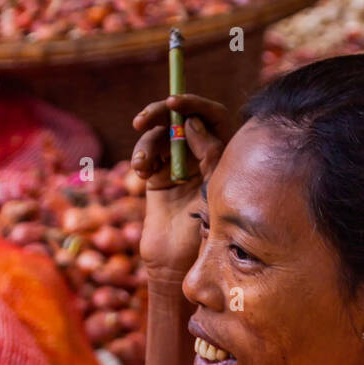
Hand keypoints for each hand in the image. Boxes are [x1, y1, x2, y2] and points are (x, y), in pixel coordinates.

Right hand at [131, 93, 229, 283]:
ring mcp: (178, 164)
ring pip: (161, 133)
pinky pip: (147, 152)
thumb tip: (192, 122)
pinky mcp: (157, 175)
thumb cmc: (203, 232)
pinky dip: (141, 155)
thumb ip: (209, 154)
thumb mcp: (212, 190)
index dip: (195, 103)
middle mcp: (201, 156)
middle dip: (162, 113)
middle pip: (183, 117)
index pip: (213, 116)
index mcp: (222, 156)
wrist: (176, 262)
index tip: (176, 102)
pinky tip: (141, 172)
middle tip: (146, 118)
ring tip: (142, 166)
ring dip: (147, 142)